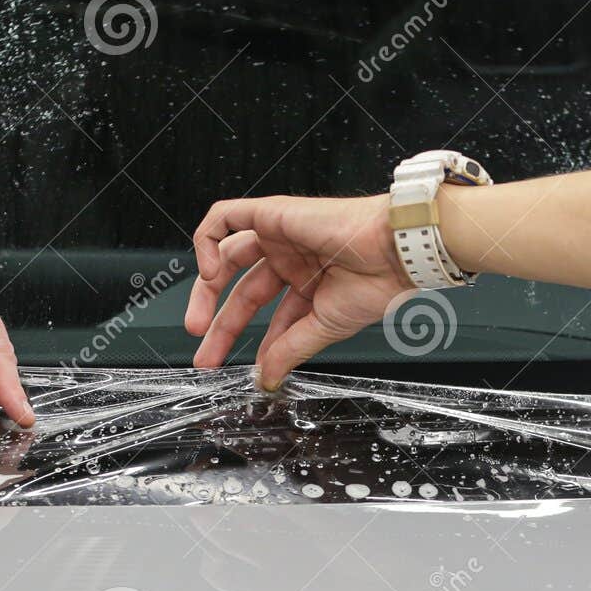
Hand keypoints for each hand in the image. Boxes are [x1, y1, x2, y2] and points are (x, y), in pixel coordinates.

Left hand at [187, 194, 409, 387]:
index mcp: (308, 282)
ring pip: (226, 256)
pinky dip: (206, 241)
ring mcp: (280, 235)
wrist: (392, 251)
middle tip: (205, 353)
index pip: (268, 314)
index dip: (249, 341)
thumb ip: (289, 350)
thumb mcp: (323, 326)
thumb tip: (268, 378)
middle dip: (221, 323)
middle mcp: (292, 258)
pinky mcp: (271, 212)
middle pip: (243, 290)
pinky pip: (224, 218)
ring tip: (198, 324)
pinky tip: (209, 274)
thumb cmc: (375, 280)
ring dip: (206, 291)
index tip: (233, 367)